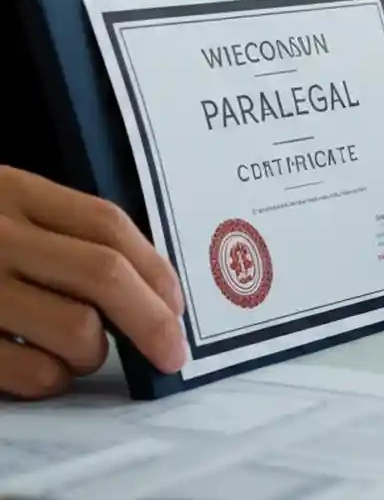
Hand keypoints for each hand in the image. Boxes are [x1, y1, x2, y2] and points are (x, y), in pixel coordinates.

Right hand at [0, 167, 186, 398]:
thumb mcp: (0, 206)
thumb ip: (59, 232)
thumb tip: (152, 291)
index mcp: (12, 192)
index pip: (107, 226)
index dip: (157, 270)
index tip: (178, 308)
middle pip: (103, 275)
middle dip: (152, 321)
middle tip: (169, 354)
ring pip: (73, 330)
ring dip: (92, 355)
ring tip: (77, 353)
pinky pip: (27, 372)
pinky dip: (48, 380)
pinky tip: (38, 370)